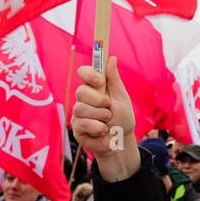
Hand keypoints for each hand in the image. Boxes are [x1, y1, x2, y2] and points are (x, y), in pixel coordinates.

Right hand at [72, 57, 139, 182]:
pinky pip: (82, 125)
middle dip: (98, 101)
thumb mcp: (122, 98)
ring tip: (108, 124)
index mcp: (95, 88)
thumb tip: (111, 58)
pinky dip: (98, 130)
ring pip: (81, 109)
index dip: (89, 74)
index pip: (83, 72)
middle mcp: (83, 99)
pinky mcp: (77, 129)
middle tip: (109, 108)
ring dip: (100, 117)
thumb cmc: (122, 118)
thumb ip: (114, 80)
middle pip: (80, 92)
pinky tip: (104, 133)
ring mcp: (78, 114)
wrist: (121, 142)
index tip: (100, 81)